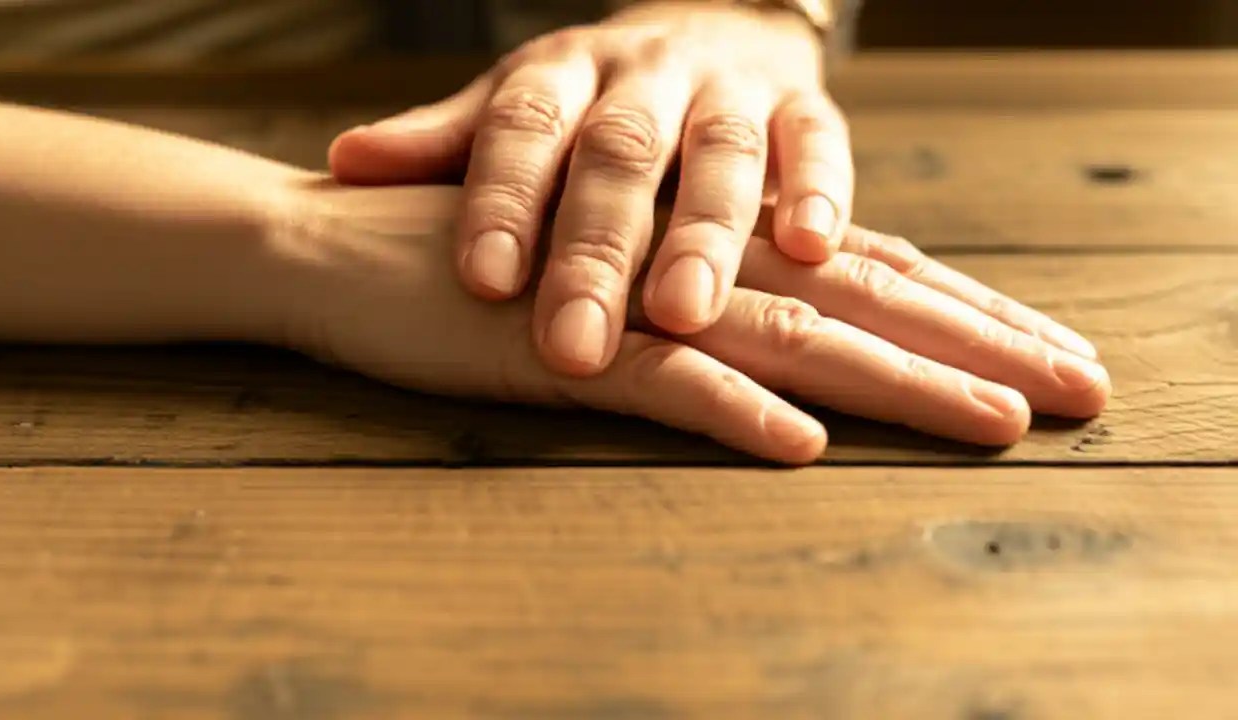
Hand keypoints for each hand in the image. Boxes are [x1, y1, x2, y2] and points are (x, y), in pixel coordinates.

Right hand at [269, 181, 1107, 464]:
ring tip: (991, 422)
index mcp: (707, 246)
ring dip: (892, 381)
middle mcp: (686, 260)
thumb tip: (791, 412)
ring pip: (782, 335)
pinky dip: (721, 406)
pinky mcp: (548, 343)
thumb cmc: (484, 272)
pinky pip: (649, 377)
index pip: (863, 270)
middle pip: (858, 299)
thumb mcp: (609, 297)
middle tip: (1080, 393)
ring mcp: (621, 300)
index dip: (965, 313)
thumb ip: (699, 337)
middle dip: (976, 346)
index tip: (1049, 360)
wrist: (338, 244)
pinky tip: (791, 441)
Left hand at [327, 2, 852, 377]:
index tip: (482, 281)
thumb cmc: (592, 99)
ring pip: (719, 152)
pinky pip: (820, 140)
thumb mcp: (515, 108)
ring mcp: (728, 88)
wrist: (708, 23)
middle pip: (616, 155)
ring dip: (704, 232)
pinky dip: (821, 191)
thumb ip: (442, 143)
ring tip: (685, 313)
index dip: (501, 200)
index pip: (520, 130)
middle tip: (573, 342)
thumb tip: (341, 162)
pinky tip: (813, 249)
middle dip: (596, 249)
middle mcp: (643, 75)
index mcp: (559, 75)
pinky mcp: (803, 107)